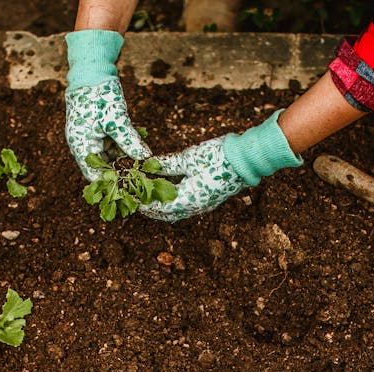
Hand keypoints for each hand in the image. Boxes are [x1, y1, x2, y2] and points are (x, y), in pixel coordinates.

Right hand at [65, 78, 150, 180]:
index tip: (130, 190)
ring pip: (109, 159)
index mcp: (81, 146)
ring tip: (144, 168)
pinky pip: (112, 148)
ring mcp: (91, 139)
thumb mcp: (116, 119)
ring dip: (124, 163)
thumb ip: (129, 141)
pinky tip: (139, 152)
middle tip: (141, 181)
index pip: (94, 175)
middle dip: (121, 175)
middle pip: (102, 169)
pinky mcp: (100, 133)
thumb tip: (146, 158)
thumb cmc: (99, 95)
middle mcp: (84, 146)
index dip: (111, 184)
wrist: (91, 73)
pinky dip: (124, 151)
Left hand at [140, 111, 302, 222]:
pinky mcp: (207, 200)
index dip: (141, 202)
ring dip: (159, 207)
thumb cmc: (218, 157)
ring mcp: (202, 206)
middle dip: (147, 207)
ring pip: (174, 213)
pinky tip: (163, 194)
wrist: (246, 160)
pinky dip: (171, 203)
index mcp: (188, 199)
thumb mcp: (188, 158)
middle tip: (131, 197)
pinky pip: (184, 208)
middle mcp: (194, 208)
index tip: (127, 194)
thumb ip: (167, 165)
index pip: (157, 207)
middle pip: (164, 214)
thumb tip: (148, 166)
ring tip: (144, 197)